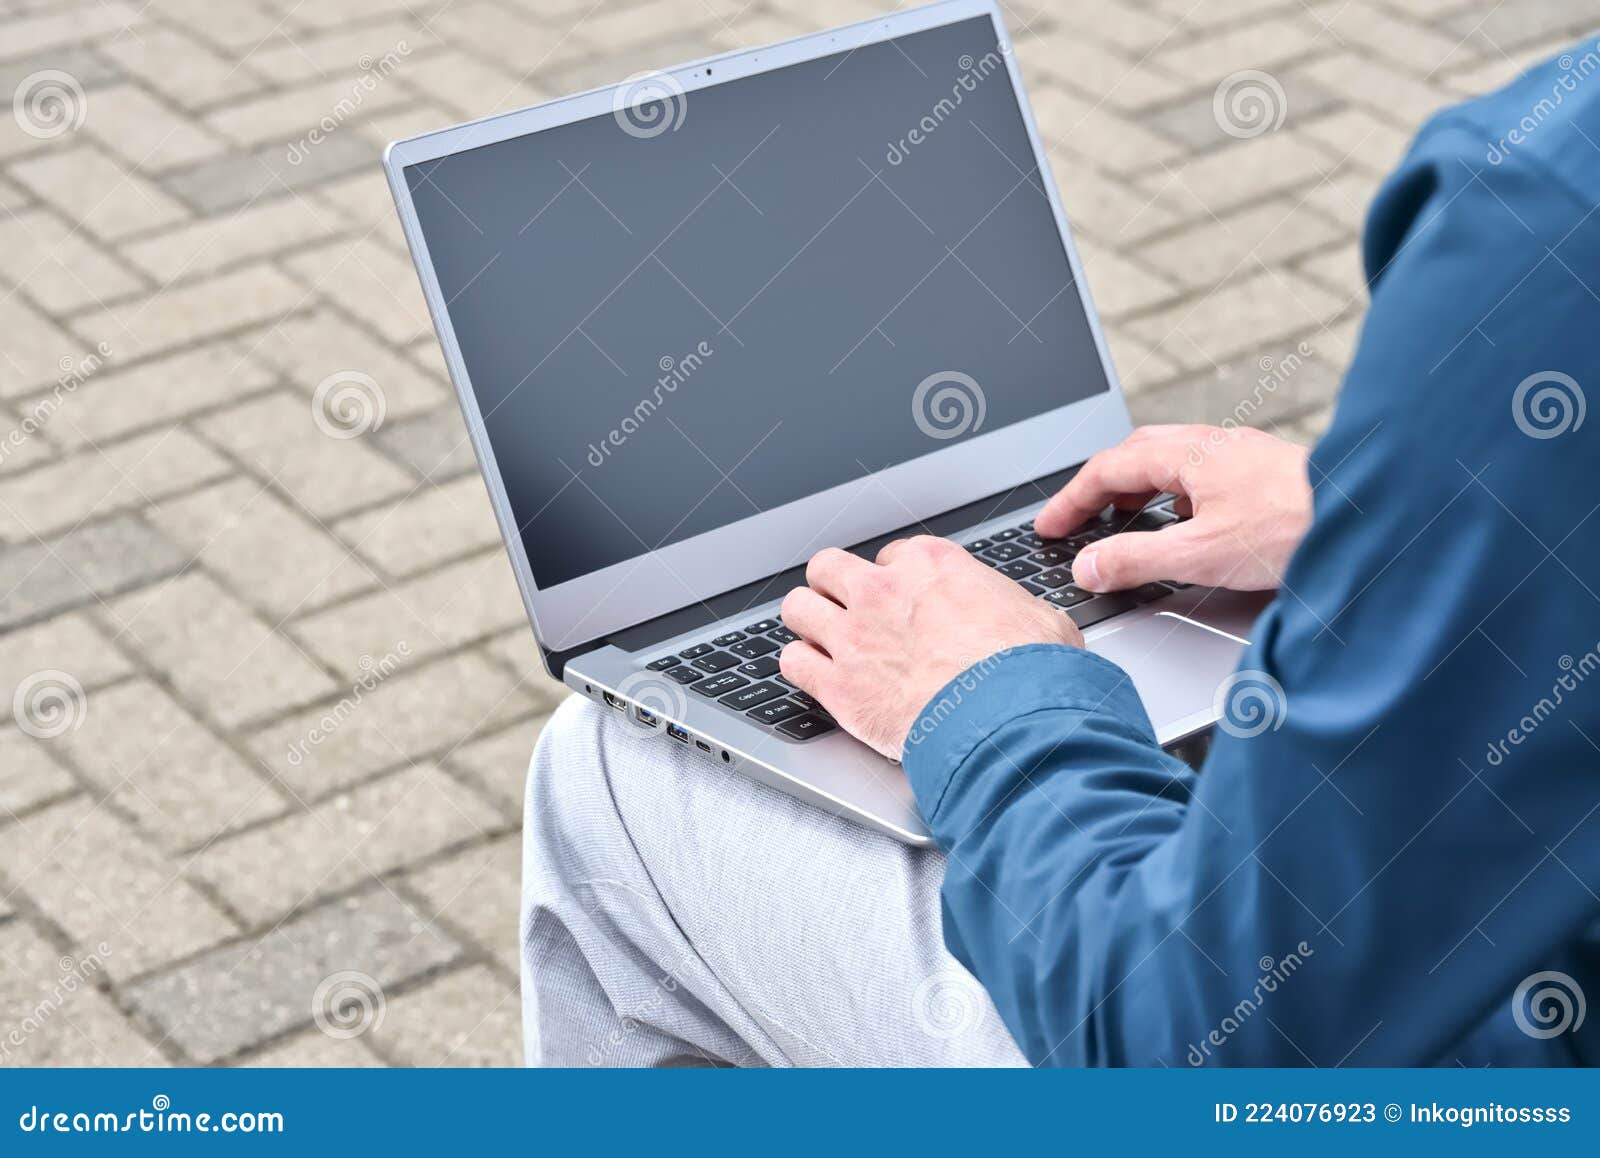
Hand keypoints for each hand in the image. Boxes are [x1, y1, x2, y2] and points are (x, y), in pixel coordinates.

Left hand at [779, 538, 1081, 759]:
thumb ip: (1009, 609)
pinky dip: (800, 668)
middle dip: (833, 586)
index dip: (892, 579)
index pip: (890, 556)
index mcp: (931, 566)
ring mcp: (854, 636)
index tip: (898, 598)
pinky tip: (813, 675)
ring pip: (797, 607)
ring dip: (806, 622)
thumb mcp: (1038, 618)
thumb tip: (1021, 619)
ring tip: (818, 637)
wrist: (1007, 719)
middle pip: (828, 568)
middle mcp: (884, 592)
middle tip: (844, 607)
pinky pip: (792, 662)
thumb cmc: (1030, 672)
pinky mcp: (838, 686)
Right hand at [1033, 425, 1311, 590]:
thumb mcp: (1201, 554)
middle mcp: (1210, 443)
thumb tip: (1089, 566)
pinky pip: (1198, 470)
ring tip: (1122, 520)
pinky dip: (1171, 492)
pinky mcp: (1260, 469)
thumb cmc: (1296, 528)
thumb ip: (1136, 561)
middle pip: (1133, 454)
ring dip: (1135, 487)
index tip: (1049, 527)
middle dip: (1098, 488)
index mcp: (1186, 454)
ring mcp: (1237, 452)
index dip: (1070, 501)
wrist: (1370, 515)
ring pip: (1168, 460)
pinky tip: (1184, 520)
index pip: (1106, 469)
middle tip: (1078, 521)